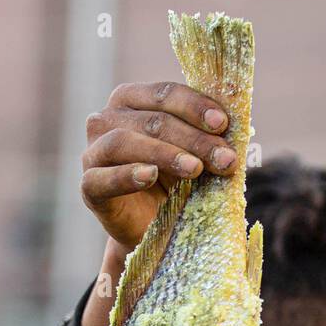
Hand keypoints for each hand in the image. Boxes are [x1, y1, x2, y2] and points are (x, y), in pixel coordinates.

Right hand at [80, 82, 236, 325]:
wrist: (156, 231)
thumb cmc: (178, 183)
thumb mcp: (198, 154)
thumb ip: (210, 135)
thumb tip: (237, 120)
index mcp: (133, 100)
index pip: (164, 94)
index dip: (195, 106)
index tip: (224, 124)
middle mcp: (106, 119)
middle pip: (152, 120)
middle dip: (194, 139)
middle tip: (225, 159)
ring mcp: (93, 152)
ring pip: (125, 142)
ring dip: (165, 154)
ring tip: (195, 170)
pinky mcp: (88, 186)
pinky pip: (101, 177)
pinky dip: (126, 175)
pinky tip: (149, 176)